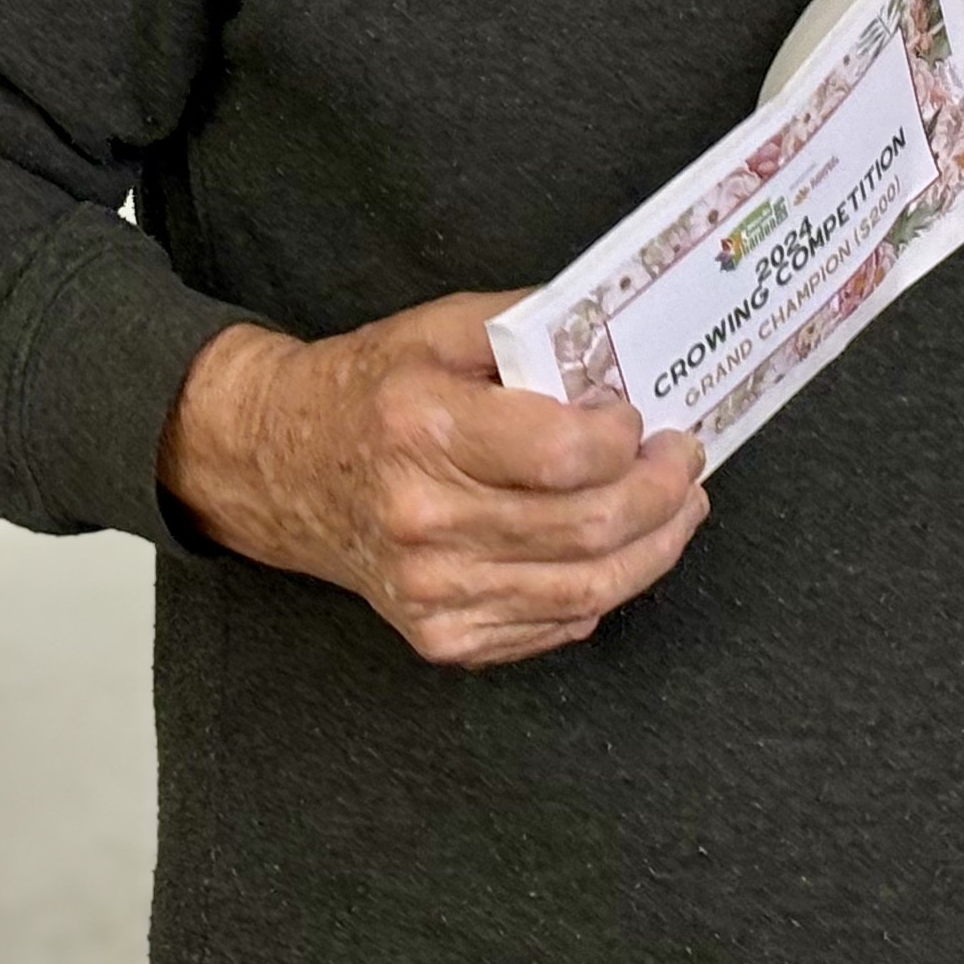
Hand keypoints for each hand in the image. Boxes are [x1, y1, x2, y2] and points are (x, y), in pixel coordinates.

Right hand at [157, 296, 709, 666]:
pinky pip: (554, 625)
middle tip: (685, 461)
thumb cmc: (367, 391)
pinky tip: (615, 552)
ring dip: (654, 549)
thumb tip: (617, 346)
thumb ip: (527, 327)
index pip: (561, 455)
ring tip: (678, 509)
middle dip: (663, 494)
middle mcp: (424, 520)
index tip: (638, 419)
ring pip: (587, 589)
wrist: (278, 466)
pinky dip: (602, 590)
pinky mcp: (442, 635)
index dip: (622, 441)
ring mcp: (432, 591)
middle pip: (588, 528)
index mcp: (422, 431)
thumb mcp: (436, 329)